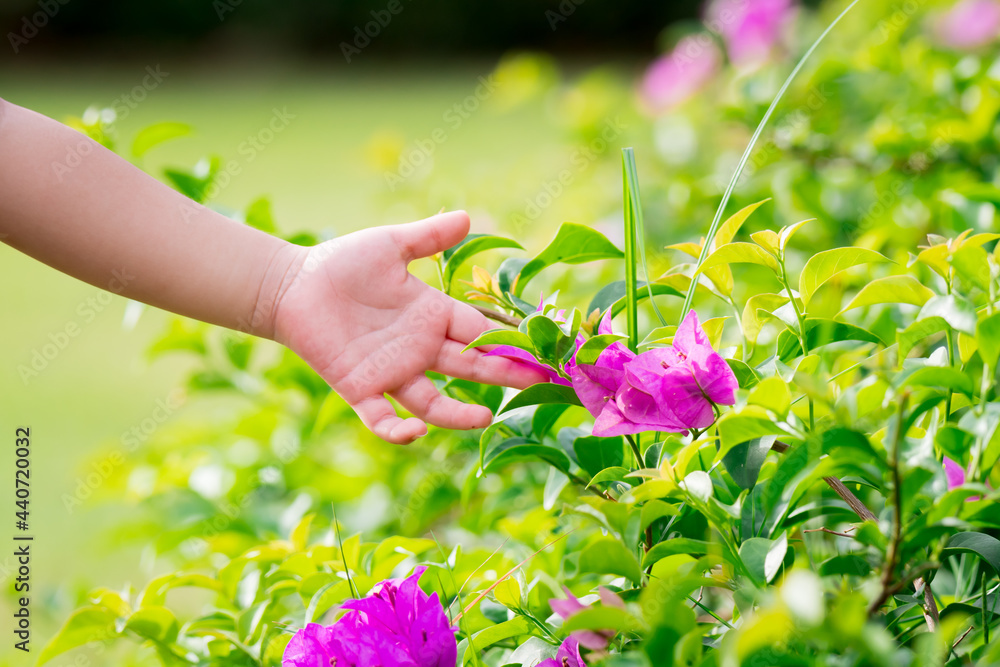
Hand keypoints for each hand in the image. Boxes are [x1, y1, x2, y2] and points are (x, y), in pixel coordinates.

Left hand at [270, 211, 544, 443]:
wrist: (292, 285)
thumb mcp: (390, 245)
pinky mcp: (360, 388)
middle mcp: (419, 348)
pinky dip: (397, 430)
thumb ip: (428, 237)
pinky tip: (416, 431)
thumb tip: (468, 216)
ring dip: (458, 413)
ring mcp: (392, 371)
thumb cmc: (341, 263)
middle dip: (504, 374)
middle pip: (470, 366)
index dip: (509, 338)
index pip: (480, 329)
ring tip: (485, 418)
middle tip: (539, 381)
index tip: (542, 348)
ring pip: (433, 401)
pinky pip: (381, 418)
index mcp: (432, 315)